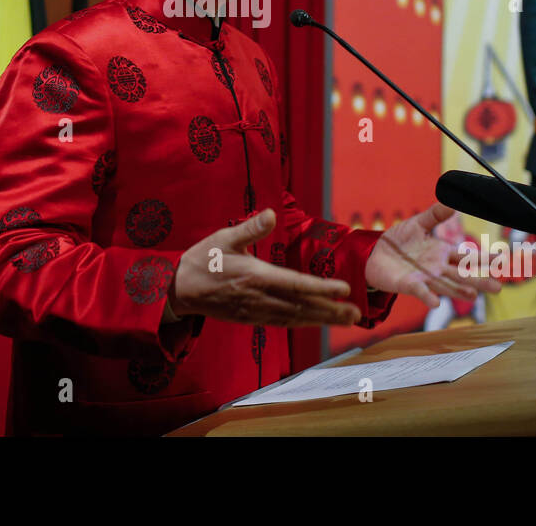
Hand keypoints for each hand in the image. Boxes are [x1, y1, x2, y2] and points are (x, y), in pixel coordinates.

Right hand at [170, 209, 361, 326]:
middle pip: (302, 306)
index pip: (296, 284)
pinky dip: (303, 322)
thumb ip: (250, 228)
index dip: (322, 287)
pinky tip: (317, 321)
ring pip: (295, 318)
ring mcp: (256, 311)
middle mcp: (260, 297)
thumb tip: (270, 214)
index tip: (344, 289)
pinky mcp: (251, 318)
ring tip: (346, 319)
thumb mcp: (223, 238)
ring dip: (322, 318)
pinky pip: (282, 322)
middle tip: (356, 312)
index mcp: (255, 276)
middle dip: (331, 309)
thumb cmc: (201, 260)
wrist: (179, 289)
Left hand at [363, 204, 501, 306]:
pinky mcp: (409, 285)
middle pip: (462, 274)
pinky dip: (428, 296)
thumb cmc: (398, 241)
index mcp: (442, 253)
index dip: (484, 258)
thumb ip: (434, 215)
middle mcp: (437, 268)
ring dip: (458, 291)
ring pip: (446, 285)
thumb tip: (452, 204)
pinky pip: (420, 291)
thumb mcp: (417, 224)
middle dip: (479, 280)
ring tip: (473, 296)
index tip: (502, 260)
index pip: (467, 256)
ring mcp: (424, 277)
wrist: (374, 254)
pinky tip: (436, 303)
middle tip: (498, 287)